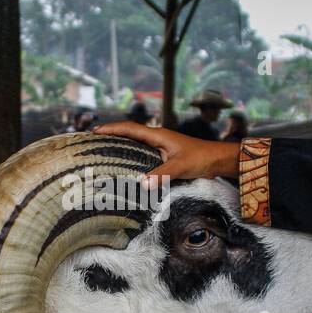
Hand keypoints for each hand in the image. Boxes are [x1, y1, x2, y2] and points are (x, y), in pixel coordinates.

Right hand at [90, 121, 238, 183]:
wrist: (217, 160)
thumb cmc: (201, 158)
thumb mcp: (180, 166)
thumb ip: (162, 174)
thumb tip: (142, 184)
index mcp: (158, 135)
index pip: (130, 128)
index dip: (112, 128)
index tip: (95, 130)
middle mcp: (157, 138)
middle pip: (129, 132)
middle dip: (111, 134)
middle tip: (93, 140)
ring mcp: (161, 146)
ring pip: (136, 141)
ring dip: (120, 143)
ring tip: (104, 149)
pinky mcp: (165, 155)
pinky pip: (143, 151)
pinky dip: (131, 153)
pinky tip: (126, 163)